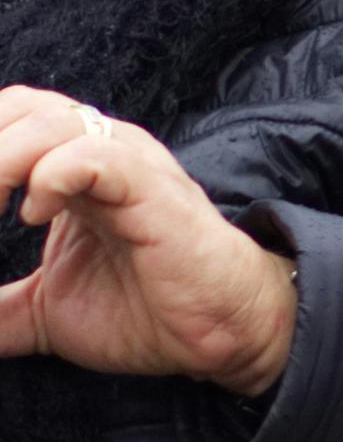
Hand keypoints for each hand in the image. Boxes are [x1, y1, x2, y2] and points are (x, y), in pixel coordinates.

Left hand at [0, 91, 296, 394]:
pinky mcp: (153, 190)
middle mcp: (100, 154)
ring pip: (50, 120)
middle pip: (19, 106)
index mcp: (72, 171)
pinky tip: (34, 214)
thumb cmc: (146, 313)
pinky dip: (52, 175)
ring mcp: (129, 165)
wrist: (221, 334)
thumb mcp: (43, 313)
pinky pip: (96, 154)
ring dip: (0, 161)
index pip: (6, 121)